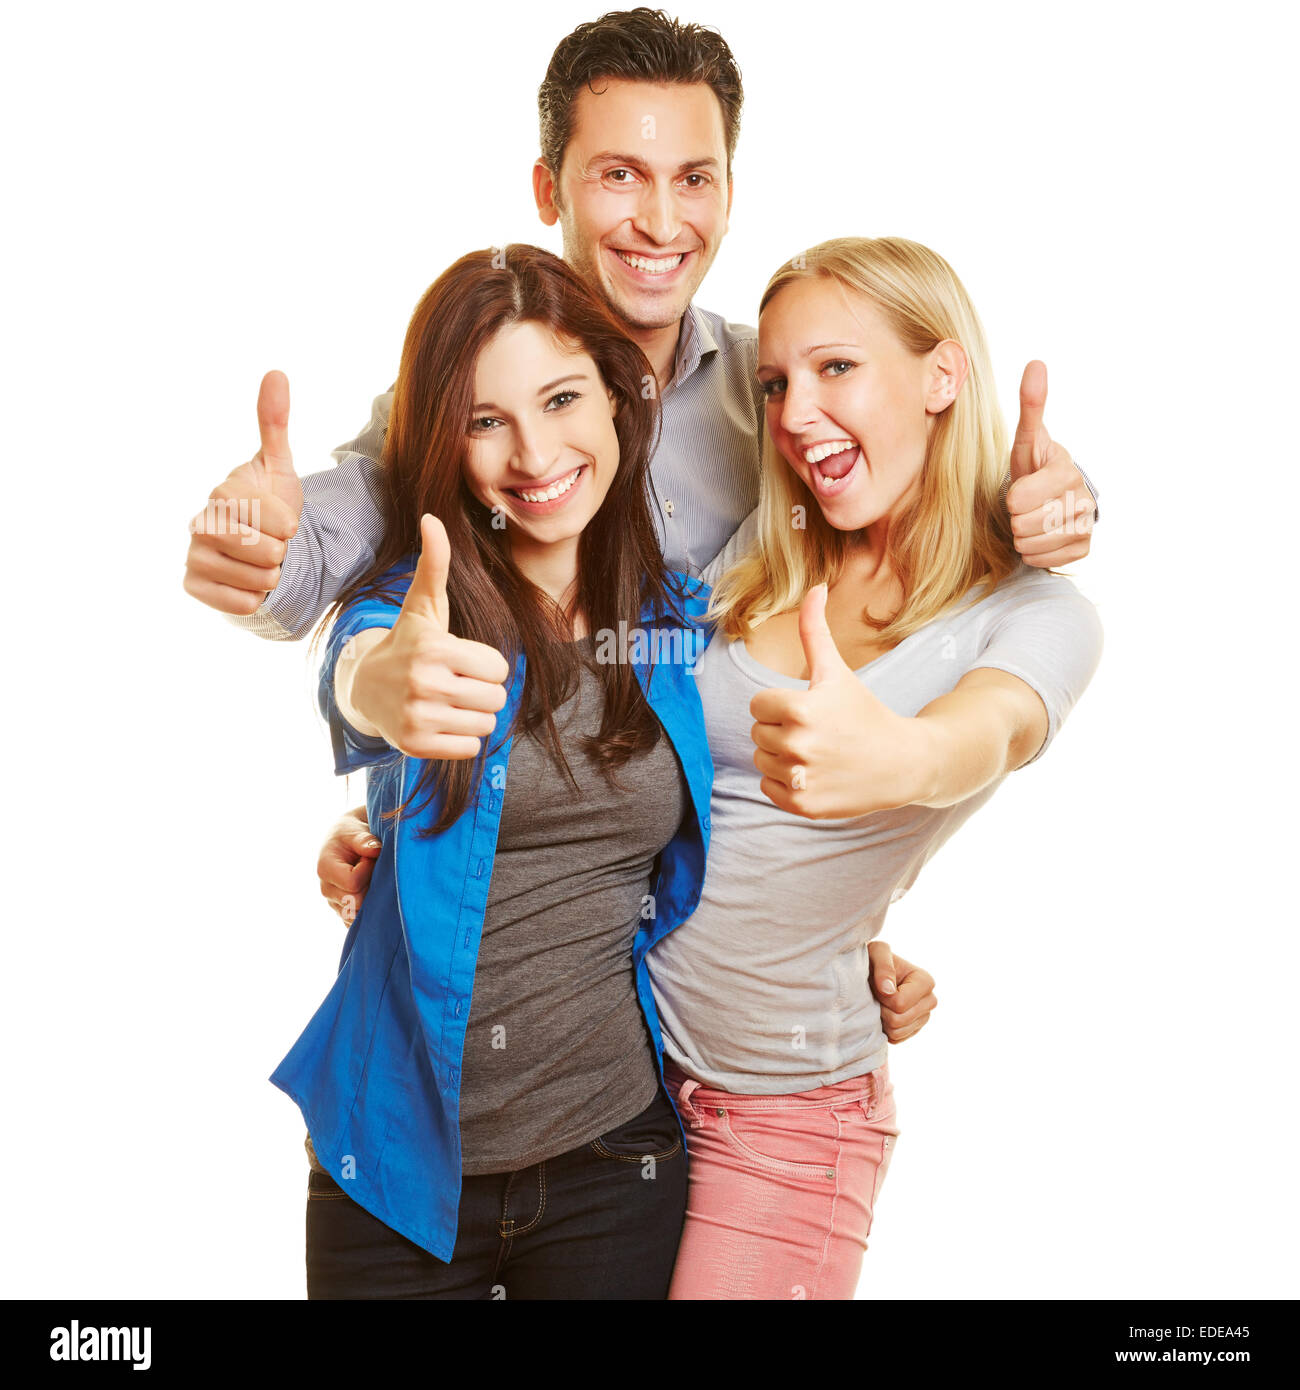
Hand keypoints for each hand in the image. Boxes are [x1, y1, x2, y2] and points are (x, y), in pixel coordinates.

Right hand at [184, 370, 304, 614]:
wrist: (259, 550)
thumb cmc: (271, 507)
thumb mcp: (280, 467)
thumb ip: (275, 424)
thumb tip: (275, 373)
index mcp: (223, 493)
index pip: (276, 521)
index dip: (290, 527)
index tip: (286, 524)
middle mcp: (200, 522)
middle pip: (263, 551)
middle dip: (280, 552)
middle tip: (273, 546)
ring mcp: (193, 554)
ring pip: (257, 579)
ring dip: (270, 577)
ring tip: (262, 563)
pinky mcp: (193, 586)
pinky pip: (240, 603)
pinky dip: (254, 599)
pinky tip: (249, 584)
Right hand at [318, 807, 380, 925]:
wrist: (347, 842)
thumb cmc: (350, 834)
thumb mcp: (355, 831)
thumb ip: (364, 840)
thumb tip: (375, 849)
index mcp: (325, 870)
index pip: (352, 883)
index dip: (368, 870)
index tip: (370, 856)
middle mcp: (327, 890)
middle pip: (357, 902)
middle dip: (371, 885)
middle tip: (374, 867)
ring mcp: (335, 904)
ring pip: (359, 914)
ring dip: (371, 897)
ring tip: (371, 878)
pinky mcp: (344, 912)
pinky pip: (359, 921)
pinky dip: (369, 910)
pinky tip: (373, 892)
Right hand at [348, 513, 509, 758]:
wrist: (365, 688)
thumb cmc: (408, 644)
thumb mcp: (424, 606)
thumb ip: (435, 565)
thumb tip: (432, 518)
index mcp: (434, 648)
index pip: (499, 668)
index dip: (486, 665)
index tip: (460, 661)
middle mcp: (424, 683)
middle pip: (497, 698)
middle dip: (482, 692)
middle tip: (456, 684)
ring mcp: (418, 717)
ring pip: (487, 725)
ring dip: (474, 717)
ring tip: (448, 703)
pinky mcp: (415, 746)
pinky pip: (471, 750)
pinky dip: (462, 741)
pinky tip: (440, 723)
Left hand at [749, 585, 932, 817]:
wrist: (902, 763)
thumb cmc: (865, 711)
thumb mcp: (837, 671)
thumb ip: (814, 630)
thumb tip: (813, 586)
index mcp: (800, 710)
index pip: (757, 705)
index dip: (781, 704)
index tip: (808, 709)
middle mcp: (797, 745)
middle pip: (758, 732)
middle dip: (782, 729)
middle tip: (818, 732)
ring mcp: (799, 778)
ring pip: (760, 759)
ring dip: (781, 756)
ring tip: (816, 752)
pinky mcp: (802, 805)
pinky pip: (767, 787)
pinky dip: (784, 782)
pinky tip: (814, 773)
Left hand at [868, 940, 937, 1043]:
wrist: (871, 973)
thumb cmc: (875, 960)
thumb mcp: (877, 952)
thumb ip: (883, 966)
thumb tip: (888, 990)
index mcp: (926, 981)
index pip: (900, 1003)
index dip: (882, 997)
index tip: (877, 985)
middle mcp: (930, 1001)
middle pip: (898, 1020)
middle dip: (881, 1009)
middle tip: (875, 996)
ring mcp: (923, 1018)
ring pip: (896, 1032)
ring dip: (881, 1019)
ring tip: (878, 1003)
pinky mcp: (913, 1030)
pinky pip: (895, 1039)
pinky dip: (884, 1029)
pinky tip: (882, 1013)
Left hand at [1005, 361, 1093, 567]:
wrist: (1052, 500)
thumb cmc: (1033, 468)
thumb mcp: (1027, 440)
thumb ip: (1031, 406)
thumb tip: (1036, 364)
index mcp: (1067, 471)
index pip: (1019, 499)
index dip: (1011, 497)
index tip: (1020, 489)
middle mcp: (1083, 498)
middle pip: (1024, 524)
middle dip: (1016, 517)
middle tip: (1025, 506)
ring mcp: (1086, 525)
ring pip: (1031, 544)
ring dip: (1023, 535)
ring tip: (1032, 519)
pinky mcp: (1083, 548)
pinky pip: (1042, 559)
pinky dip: (1034, 552)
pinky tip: (1041, 536)